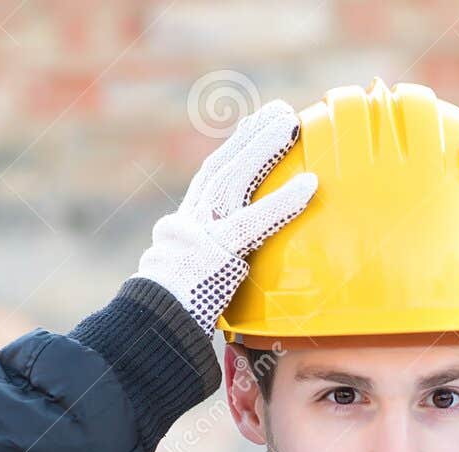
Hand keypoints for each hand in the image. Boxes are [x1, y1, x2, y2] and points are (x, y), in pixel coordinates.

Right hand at [136, 99, 317, 331]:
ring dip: (264, 149)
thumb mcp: (187, 284)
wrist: (148, 331)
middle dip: (250, 138)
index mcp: (182, 228)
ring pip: (234, 179)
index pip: (209, 180)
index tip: (252, 128)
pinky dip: (284, 202)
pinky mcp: (217, 251)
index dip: (231, 152)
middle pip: (222, 169)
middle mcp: (189, 222)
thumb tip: (232, 274)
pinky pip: (256, 221)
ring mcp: (201, 233)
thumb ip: (209, 269)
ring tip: (291, 126)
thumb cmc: (171, 318)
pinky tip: (310, 186)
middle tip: (280, 113)